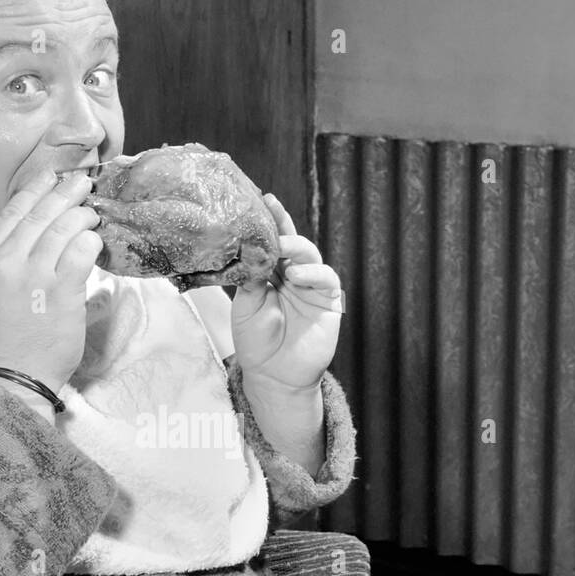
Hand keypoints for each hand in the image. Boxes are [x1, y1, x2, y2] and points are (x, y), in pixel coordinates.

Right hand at [0, 169, 102, 394]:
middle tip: (82, 184)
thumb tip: (32, 233)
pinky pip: (81, 252)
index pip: (12, 211)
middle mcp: (5, 261)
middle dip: (64, 194)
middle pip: (40, 213)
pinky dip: (90, 242)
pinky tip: (95, 241)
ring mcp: (33, 274)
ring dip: (82, 216)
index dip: (35, 190)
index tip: (50, 177)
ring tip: (92, 213)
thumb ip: (2, 259)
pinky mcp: (61, 291)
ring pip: (62, 228)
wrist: (8, 376)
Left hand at [230, 194, 342, 392]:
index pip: (270, 242)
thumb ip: (250, 276)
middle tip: (271, 212)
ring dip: (296, 248)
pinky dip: (313, 273)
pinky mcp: (329, 301)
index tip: (261, 199)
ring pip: (310, 255)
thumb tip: (249, 246)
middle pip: (291, 242)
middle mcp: (292, 275)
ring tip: (281, 249)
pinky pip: (326, 279)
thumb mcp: (245, 304)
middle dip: (282, 225)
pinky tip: (296, 276)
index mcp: (269, 273)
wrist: (273, 376)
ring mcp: (311, 287)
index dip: (269, 222)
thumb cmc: (256, 342)